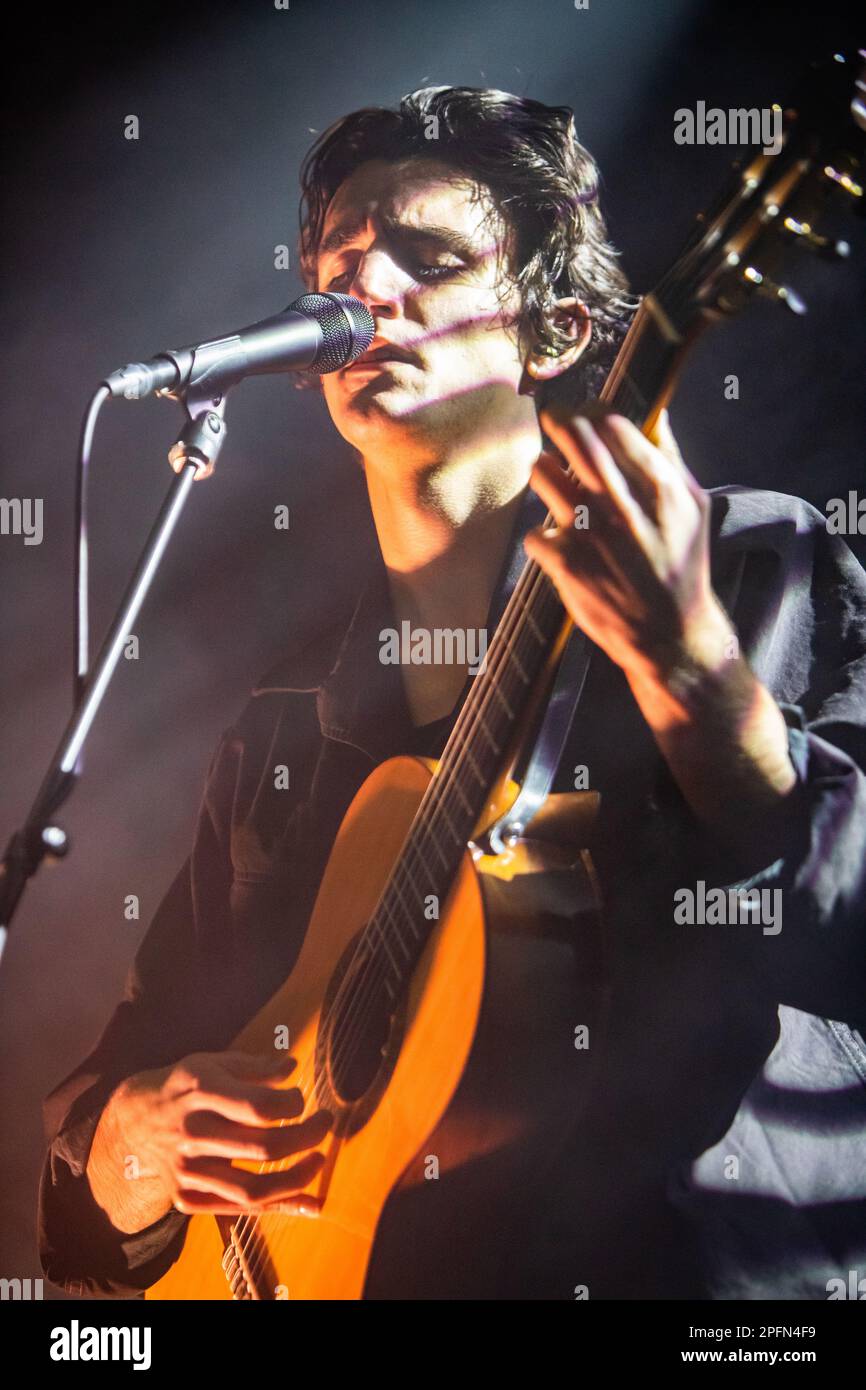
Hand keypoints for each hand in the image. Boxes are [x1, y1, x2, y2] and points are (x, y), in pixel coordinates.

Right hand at [114, 1049, 331, 1218]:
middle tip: (325, 1122)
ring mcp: (188, 1171)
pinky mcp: (187, 1199)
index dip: (292, 1105)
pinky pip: (241, 1210)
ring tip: (318, 1160)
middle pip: (263, 1148)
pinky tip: (309, 1202)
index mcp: (199, 1092)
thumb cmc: (185, 1087)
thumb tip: (291, 1067)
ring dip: (297, 1178)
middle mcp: (191, 1134)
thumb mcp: (213, 1063)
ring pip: (254, 1189)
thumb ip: (254, 1067)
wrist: (136, 1123)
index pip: (258, 1107)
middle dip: (306, 1136)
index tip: (301, 1099)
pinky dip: (280, 1208)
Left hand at [525, 405, 732, 687]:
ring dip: (543, 469)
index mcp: (660, 488)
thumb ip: (672, 461)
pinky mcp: (568, 565)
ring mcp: (593, 534)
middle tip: (554, 417)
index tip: (584, 412)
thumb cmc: (682, 567)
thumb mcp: (694, 510)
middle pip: (576, 437)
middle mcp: (625, 506)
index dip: (591, 410)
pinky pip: (535, 532)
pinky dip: (542, 536)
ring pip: (544, 474)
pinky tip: (557, 543)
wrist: (671, 635)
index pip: (613, 424)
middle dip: (559, 419)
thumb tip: (658, 417)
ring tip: (549, 475)